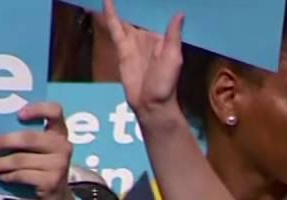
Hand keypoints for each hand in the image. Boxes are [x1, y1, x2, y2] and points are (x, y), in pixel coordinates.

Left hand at [0, 102, 75, 199]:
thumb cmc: (41, 169)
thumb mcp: (38, 151)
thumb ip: (26, 139)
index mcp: (59, 133)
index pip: (55, 111)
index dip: (37, 109)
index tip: (18, 115)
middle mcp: (63, 146)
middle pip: (30, 138)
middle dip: (4, 141)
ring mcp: (59, 165)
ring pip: (20, 160)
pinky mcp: (51, 182)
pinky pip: (21, 175)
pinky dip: (6, 176)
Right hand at [104, 0, 184, 119]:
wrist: (150, 103)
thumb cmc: (166, 82)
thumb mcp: (173, 57)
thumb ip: (173, 35)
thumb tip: (180, 13)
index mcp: (162, 39)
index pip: (156, 17)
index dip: (152, 3)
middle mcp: (147, 38)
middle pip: (139, 16)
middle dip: (135, 3)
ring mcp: (134, 42)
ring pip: (125, 20)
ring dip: (121, 8)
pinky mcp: (122, 48)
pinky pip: (115, 29)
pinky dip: (111, 16)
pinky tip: (106, 1)